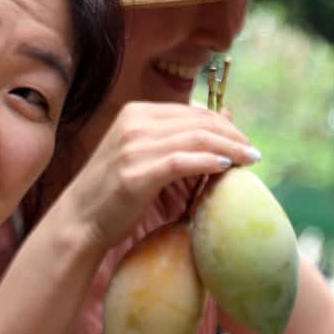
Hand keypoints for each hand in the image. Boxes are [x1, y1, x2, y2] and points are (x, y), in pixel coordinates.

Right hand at [59, 101, 258, 251]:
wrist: (79, 220)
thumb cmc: (114, 191)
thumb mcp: (145, 155)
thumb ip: (179, 136)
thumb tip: (226, 115)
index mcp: (135, 113)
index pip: (192, 112)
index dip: (224, 125)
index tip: (244, 141)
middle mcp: (133, 123)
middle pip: (197, 123)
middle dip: (232, 135)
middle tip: (254, 152)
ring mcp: (132, 147)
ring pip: (194, 139)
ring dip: (229, 148)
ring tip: (249, 160)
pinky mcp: (134, 173)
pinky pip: (180, 162)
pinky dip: (208, 162)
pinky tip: (226, 168)